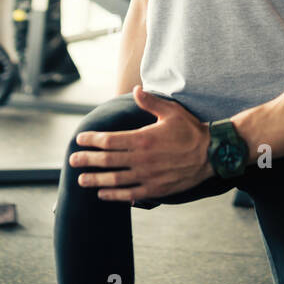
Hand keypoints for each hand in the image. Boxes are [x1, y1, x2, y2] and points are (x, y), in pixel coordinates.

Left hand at [71, 86, 213, 201]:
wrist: (212, 154)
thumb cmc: (191, 130)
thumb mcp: (172, 111)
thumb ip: (150, 102)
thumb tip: (135, 89)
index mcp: (143, 139)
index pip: (109, 140)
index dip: (92, 140)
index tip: (80, 139)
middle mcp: (142, 160)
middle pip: (107, 160)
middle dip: (87, 160)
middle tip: (72, 160)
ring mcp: (148, 177)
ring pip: (114, 179)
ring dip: (95, 179)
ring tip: (81, 179)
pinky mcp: (156, 189)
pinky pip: (129, 194)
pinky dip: (114, 195)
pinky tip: (103, 194)